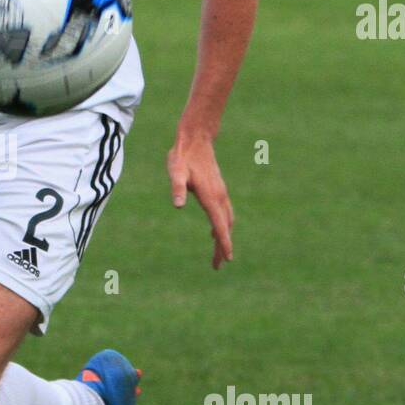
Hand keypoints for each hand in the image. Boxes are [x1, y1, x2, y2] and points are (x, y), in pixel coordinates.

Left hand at [167, 130, 233, 269]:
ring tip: (219, 254)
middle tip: (218, 265)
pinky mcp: (219, 190)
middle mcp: (219, 197)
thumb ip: (177, 188)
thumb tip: (177, 204)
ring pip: (226, 221)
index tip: (228, 259)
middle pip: (225, 227)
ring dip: (223, 237)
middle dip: (223, 246)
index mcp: (210, 197)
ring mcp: (221, 193)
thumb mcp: (176, 171)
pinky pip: (224, 213)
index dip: (223, 243)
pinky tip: (215, 232)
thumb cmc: (183, 156)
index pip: (219, 225)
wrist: (196, 139)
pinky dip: (223, 226)